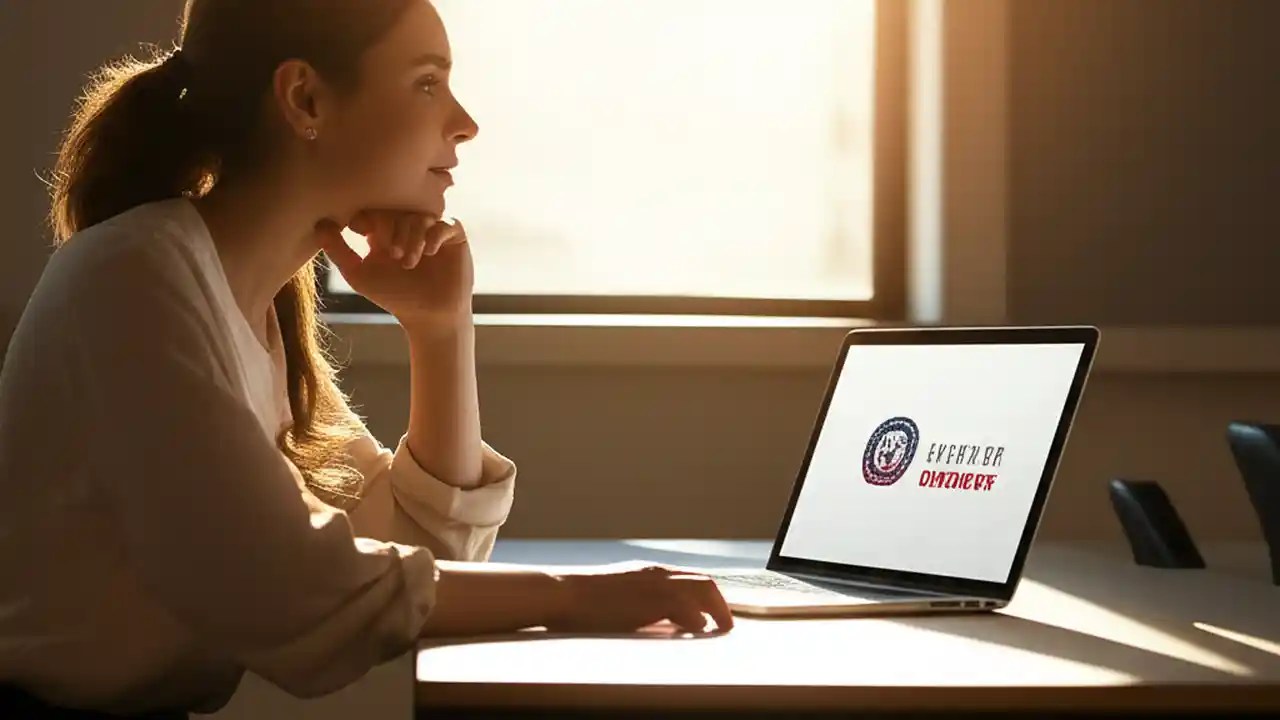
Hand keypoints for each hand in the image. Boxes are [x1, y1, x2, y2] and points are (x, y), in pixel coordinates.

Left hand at [316, 209, 471, 329]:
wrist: (429, 315)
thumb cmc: (394, 296)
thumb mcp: (358, 274)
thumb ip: (337, 250)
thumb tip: (319, 223)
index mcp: (384, 229)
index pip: (373, 205)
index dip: (365, 213)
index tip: (360, 231)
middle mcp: (408, 224)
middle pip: (397, 204)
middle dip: (391, 226)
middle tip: (390, 252)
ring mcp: (432, 227)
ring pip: (420, 214)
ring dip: (412, 236)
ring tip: (408, 262)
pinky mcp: (454, 235)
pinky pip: (445, 222)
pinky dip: (434, 235)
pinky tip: (429, 253)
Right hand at [547, 565, 734, 633]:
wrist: (564, 594)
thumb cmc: (582, 600)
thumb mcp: (618, 594)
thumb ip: (639, 600)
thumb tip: (655, 617)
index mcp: (650, 572)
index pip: (691, 578)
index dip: (707, 596)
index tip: (714, 612)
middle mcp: (659, 574)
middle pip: (705, 582)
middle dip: (719, 604)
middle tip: (724, 624)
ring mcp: (657, 584)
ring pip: (704, 590)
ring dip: (717, 611)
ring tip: (721, 629)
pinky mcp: (653, 600)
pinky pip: (689, 610)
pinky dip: (697, 621)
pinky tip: (694, 632)